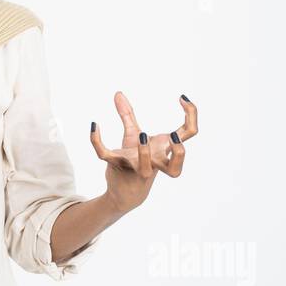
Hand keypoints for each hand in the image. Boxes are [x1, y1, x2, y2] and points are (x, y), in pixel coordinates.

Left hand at [90, 92, 197, 215]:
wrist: (121, 191)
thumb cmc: (133, 162)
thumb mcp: (133, 136)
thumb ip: (128, 115)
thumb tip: (118, 93)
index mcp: (164, 150)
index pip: (188, 134)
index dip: (191, 115)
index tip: (182, 98)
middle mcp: (155, 162)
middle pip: (176, 166)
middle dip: (178, 152)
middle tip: (173, 136)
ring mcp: (137, 168)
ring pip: (146, 168)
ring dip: (144, 152)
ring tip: (141, 134)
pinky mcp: (117, 168)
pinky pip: (106, 156)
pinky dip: (97, 141)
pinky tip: (94, 126)